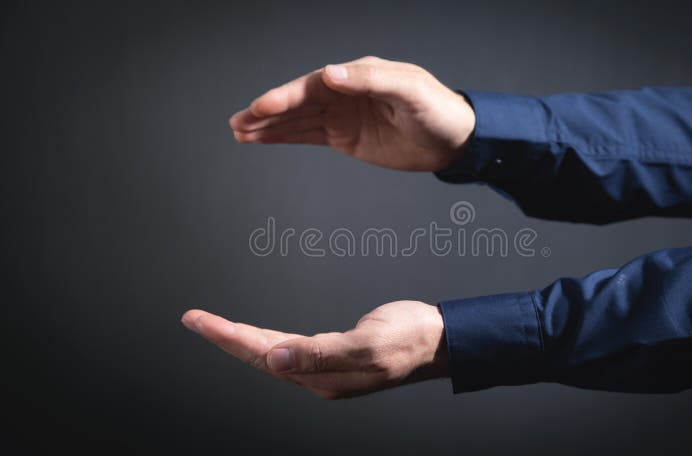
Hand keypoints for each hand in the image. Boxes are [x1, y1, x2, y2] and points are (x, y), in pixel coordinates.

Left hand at [181, 300, 448, 398]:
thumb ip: (322, 353)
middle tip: (195, 319)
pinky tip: (259, 335)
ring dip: (242, 339)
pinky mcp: (335, 356)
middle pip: (262, 356)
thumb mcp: (368, 344)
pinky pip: (290, 349)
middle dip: (226, 338)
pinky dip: (267, 339)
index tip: (200, 321)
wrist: (439, 341)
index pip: (264, 356)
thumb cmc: (410, 339)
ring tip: (214, 325)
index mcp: (324, 375)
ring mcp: (327, 368)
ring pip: (273, 354)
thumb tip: (277, 359)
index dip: (229, 338)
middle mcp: (320, 376)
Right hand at [229, 55, 475, 171]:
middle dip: (267, 111)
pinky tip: (262, 139)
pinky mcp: (345, 137)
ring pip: (298, 120)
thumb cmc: (438, 110)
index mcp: (359, 75)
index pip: (314, 85)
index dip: (287, 95)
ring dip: (269, 126)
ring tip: (239, 131)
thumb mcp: (410, 90)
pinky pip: (308, 136)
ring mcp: (343, 115)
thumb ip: (371, 80)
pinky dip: (285, 137)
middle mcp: (346, 93)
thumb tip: (330, 73)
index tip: (263, 106)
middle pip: (299, 101)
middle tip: (239, 121)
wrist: (455, 140)